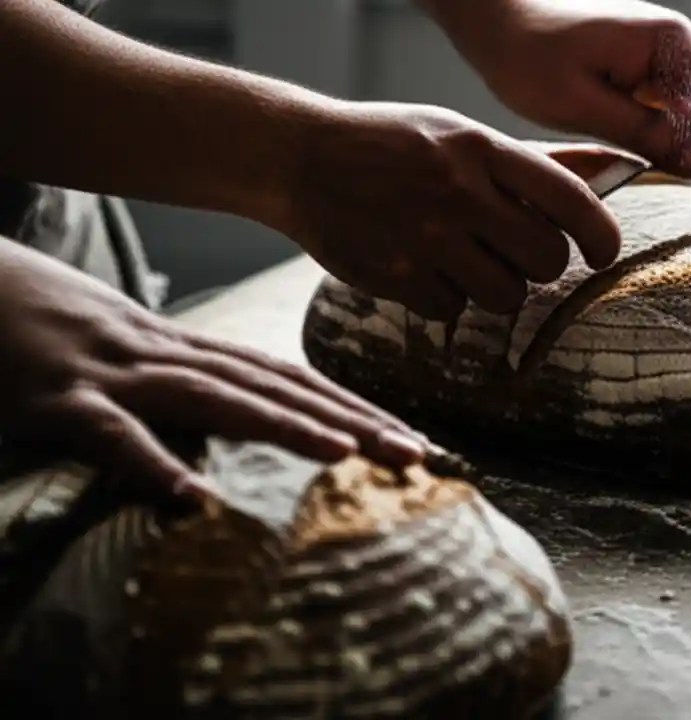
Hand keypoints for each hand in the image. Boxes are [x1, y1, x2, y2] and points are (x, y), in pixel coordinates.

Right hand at [0, 241, 425, 502]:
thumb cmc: (45, 322)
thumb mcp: (128, 351)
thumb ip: (184, 381)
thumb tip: (238, 413)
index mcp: (188, 349)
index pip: (289, 377)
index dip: (353, 406)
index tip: (412, 436)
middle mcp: (168, 355)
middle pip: (277, 386)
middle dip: (351, 420)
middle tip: (418, 454)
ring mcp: (116, 373)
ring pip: (217, 398)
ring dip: (285, 427)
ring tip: (348, 457)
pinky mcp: (58, 398)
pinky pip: (113, 435)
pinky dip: (154, 465)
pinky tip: (196, 500)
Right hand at [276, 102, 623, 320]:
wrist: (300, 158)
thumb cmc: (395, 146)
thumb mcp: (461, 135)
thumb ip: (530, 163)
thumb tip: (613, 173)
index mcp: (482, 148)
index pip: (571, 199)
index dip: (600, 235)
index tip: (600, 252)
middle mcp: (458, 191)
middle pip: (546, 260)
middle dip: (541, 265)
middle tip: (516, 254)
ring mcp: (425, 236)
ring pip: (506, 295)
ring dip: (496, 286)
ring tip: (464, 258)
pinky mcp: (395, 275)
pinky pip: (453, 310)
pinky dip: (446, 298)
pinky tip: (424, 267)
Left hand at [427, 0, 690, 192]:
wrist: (494, 19)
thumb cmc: (526, 53)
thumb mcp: (580, 104)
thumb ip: (640, 132)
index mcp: (669, 43)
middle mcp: (676, 43)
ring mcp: (663, 54)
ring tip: (682, 190)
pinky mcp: (645, 68)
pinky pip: (679, 107)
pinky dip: (678, 137)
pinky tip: (661, 167)